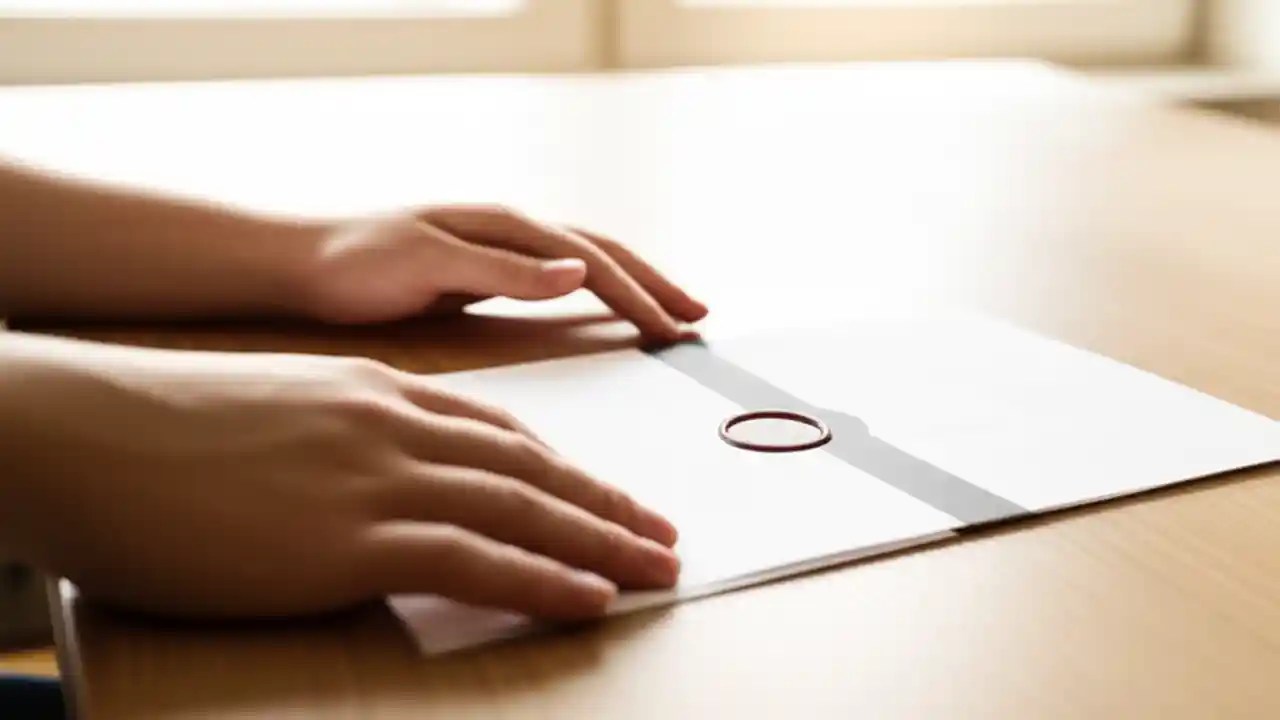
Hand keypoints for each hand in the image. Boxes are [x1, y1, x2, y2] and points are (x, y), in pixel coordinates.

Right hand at [0, 334, 679, 618]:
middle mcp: (396, 426)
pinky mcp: (352, 537)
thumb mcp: (280, 414)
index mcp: (379, 393)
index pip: (501, 429)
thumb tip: (379, 483)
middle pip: (535, 466)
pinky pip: (476, 557)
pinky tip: (590, 597)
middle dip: (609, 504)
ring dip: (603, 542)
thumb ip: (346, 439)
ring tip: (658, 568)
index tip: (606, 493)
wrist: (88, 432)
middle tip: (664, 534)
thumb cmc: (164, 432)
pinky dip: (544, 579)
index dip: (566, 467)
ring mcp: (379, 478)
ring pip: (524, 507)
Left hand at [297, 206, 707, 339]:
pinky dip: (595, 292)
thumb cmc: (355, 265)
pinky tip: (604, 307)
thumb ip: (502, 271)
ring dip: (633, 283)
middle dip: (654, 282)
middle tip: (700, 316)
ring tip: (671, 309)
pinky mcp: (485, 272)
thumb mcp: (427, 265)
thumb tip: (579, 272)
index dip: (638, 296)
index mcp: (503, 228)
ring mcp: (499, 250)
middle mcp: (509, 232)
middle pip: (601, 252)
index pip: (591, 261)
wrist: (300, 263)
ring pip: (584, 261)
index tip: (675, 331)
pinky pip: (558, 278)